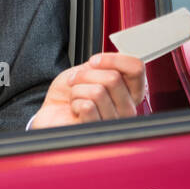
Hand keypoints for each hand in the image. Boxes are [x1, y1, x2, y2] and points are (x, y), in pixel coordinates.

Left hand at [31, 52, 146, 128]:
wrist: (53, 111)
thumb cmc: (72, 92)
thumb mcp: (91, 70)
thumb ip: (109, 65)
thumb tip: (118, 57)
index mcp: (131, 91)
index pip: (136, 68)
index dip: (114, 59)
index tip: (94, 60)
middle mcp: (127, 109)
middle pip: (113, 78)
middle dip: (87, 74)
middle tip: (77, 81)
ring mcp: (114, 122)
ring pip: (98, 92)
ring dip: (78, 89)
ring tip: (76, 97)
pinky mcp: (97, 130)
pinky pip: (87, 106)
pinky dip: (74, 103)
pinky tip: (75, 110)